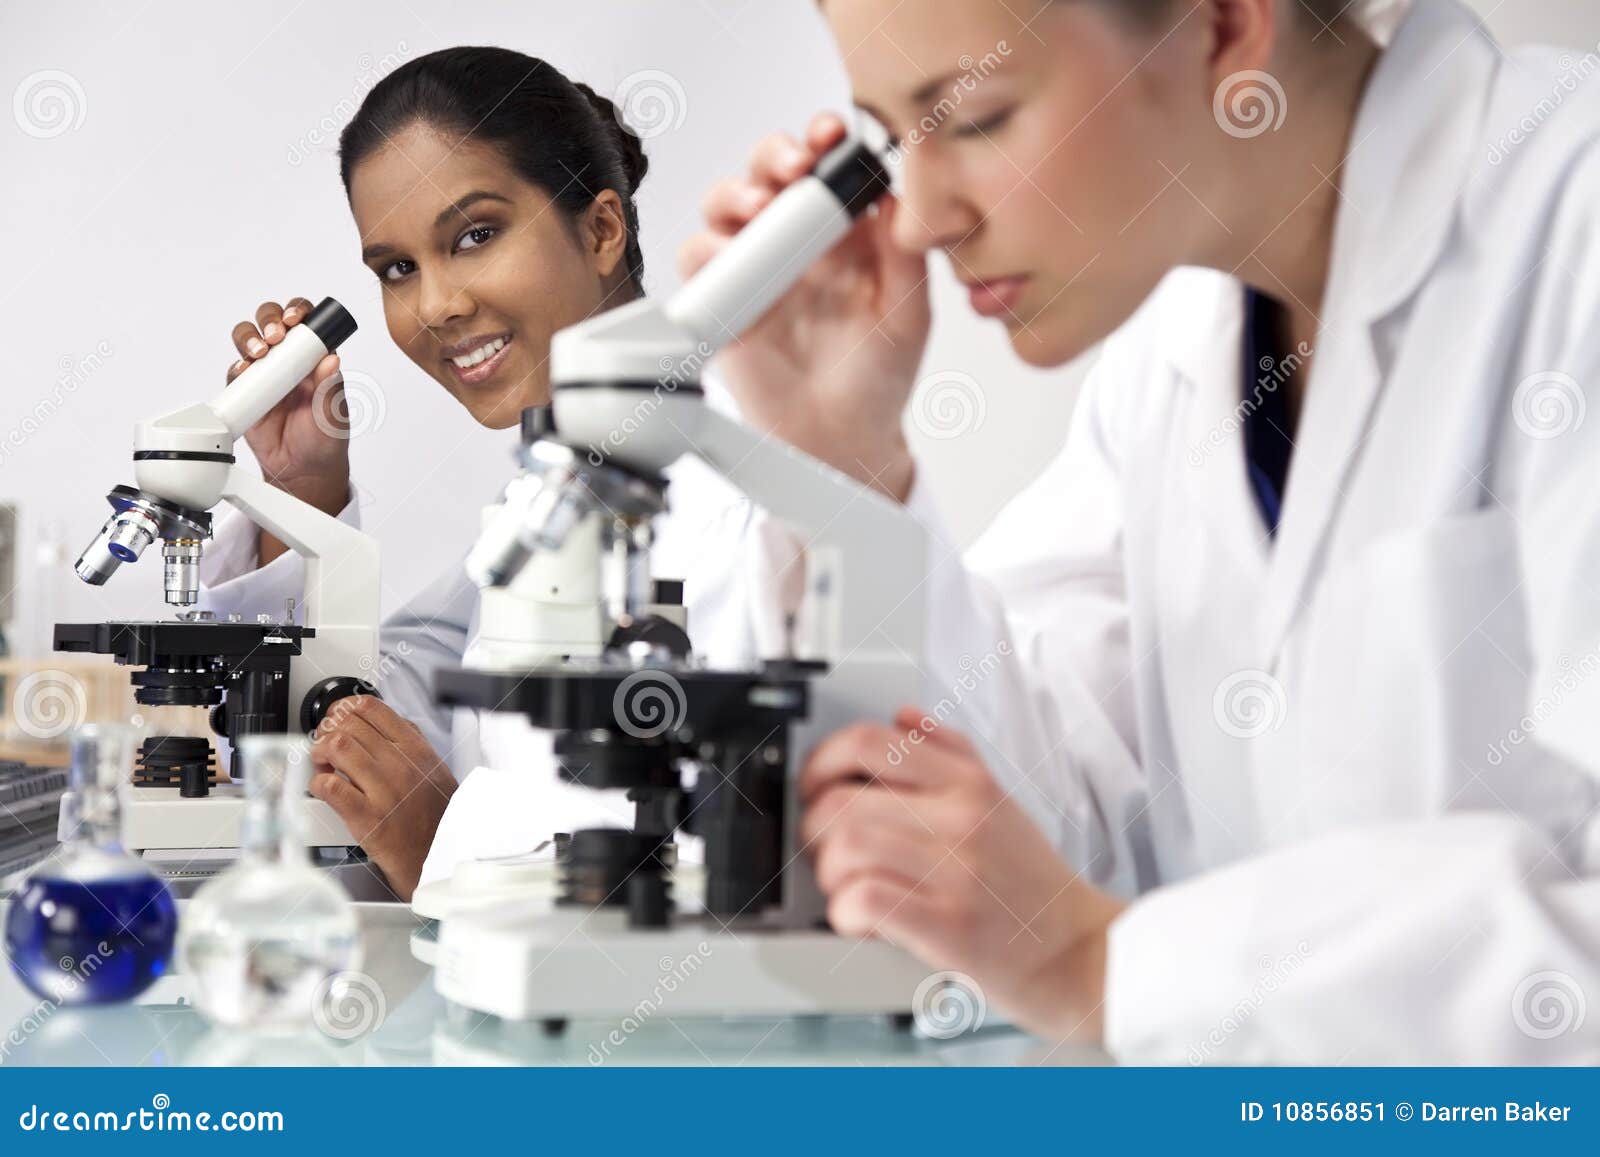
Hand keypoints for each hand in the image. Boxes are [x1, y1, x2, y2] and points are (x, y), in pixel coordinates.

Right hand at [227, 298, 349, 562]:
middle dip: (268, 320)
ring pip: (248, 341)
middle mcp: (287, 361)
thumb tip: (332, 358)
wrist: (303, 471)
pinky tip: (244, 372)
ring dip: (249, 339)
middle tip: (274, 338)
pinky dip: (236, 368)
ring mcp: (264, 374)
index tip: (294, 320)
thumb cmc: (325, 440)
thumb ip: (330, 387)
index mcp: (313, 359)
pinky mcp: (245, 392)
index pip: (305, 323)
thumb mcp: (334, 415)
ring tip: (259, 354)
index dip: (297, 312)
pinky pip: (235, 372)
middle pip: (270, 322)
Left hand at [307, 696, 456, 900]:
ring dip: (319, 753)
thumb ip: (411, 741)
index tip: (336, 718)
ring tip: (321, 764)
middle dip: (327, 731)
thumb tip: (383, 722)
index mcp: (415, 748)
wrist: (438, 854)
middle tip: (324, 745)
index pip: (370, 707)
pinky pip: (330, 787)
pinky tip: (323, 787)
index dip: (343, 708)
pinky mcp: (366, 817)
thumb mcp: (434, 768)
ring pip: (337, 748)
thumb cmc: (436, 816)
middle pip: (348, 725)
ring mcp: (383, 790)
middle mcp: (400, 764)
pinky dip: (318, 783)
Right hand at [679, 113, 930, 499]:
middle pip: (767, 171)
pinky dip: (706, 248)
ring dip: (735, 193)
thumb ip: (904, 256)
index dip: (822, 141)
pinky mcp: (722, 301)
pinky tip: (730, 257)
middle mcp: (794, 241)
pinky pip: (697, 259)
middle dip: (774, 155)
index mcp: (842, 233)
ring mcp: (754, 269)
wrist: (841, 438)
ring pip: (725, 205)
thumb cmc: (878, 377)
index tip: (830, 137)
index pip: (826, 167)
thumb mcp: (907, 313)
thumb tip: (894, 195)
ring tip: (759, 209)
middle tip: (794, 169)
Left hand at [800, 707, 1125, 1042]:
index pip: (867, 742)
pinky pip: (865, 900)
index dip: (820, 762)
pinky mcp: (948, 925)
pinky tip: (861, 918)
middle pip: (841, 800)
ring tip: (847, 887)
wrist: (1083, 953)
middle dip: (815, 829)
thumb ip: (951, 754)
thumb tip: (903, 716)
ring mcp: (955, 871)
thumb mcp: (1002, 802)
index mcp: (969, 783)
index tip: (814, 787)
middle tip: (827, 850)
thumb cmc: (1034, 885)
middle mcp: (961, 818)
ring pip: (845, 847)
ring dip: (829, 873)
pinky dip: (845, 912)